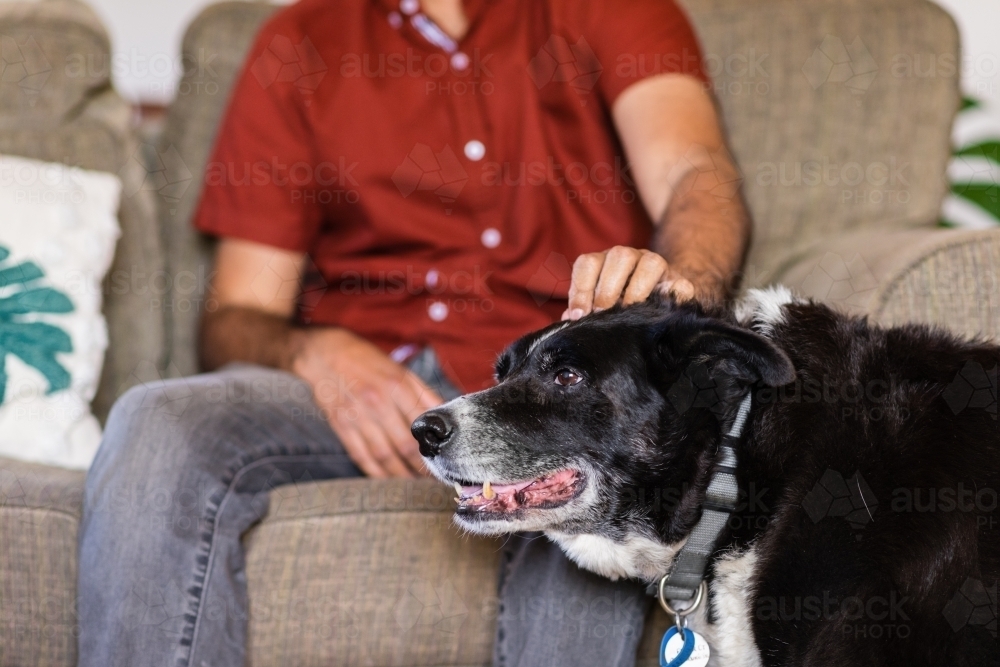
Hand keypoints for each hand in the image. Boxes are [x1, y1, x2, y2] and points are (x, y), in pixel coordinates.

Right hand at [291, 328, 441, 477]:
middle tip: (433, 479)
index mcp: (396, 386)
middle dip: (420, 467)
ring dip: (400, 475)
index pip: (422, 424)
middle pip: (404, 445)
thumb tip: (447, 414)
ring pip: (383, 456)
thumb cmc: (367, 360)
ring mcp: (357, 416)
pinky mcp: (341, 427)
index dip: (435, 445)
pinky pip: (361, 456)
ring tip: (414, 484)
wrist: (323, 354)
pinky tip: (387, 480)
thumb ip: (424, 393)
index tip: (445, 459)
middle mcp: (377, 402)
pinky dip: (375, 473)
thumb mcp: (400, 370)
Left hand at [563, 246, 694, 320]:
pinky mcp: (679, 282)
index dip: (581, 290)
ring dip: (637, 290)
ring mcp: (657, 266)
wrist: (655, 305)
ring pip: (651, 263)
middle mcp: (630, 258)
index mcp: (603, 262)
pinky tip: (658, 314)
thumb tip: (569, 320)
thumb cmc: (616, 307)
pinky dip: (672, 298)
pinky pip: (680, 285)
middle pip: (619, 256)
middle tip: (602, 314)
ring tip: (628, 312)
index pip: (587, 263)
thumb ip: (582, 311)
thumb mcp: (594, 307)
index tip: (578, 315)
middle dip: (607, 289)